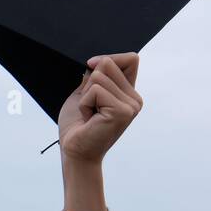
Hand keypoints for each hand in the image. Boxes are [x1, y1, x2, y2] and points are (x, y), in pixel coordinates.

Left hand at [57, 53, 142, 210]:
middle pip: (109, 63)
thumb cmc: (79, 125)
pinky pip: (96, 90)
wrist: (75, 152)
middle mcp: (135, 100)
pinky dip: (85, 103)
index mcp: (130, 93)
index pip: (130, 58)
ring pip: (100, 76)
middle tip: (90, 106)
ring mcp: (131, 106)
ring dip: (85, 95)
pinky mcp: (122, 112)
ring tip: (89, 114)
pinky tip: (89, 119)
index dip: (109, 59)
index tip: (91, 72)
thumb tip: (99, 61)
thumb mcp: (86, 92)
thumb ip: (97, 75)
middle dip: (90, 82)